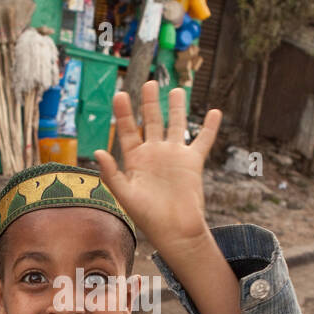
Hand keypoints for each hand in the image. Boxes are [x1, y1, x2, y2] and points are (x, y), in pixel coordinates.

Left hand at [93, 81, 220, 254]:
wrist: (175, 231)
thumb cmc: (148, 217)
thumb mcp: (125, 195)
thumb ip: (112, 174)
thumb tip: (98, 151)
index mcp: (135, 160)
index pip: (127, 131)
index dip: (123, 113)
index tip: (120, 94)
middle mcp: (154, 154)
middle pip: (151, 121)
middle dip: (149, 103)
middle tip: (150, 83)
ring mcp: (174, 156)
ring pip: (176, 125)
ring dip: (176, 108)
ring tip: (176, 90)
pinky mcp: (193, 162)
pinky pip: (203, 140)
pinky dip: (210, 127)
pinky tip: (215, 112)